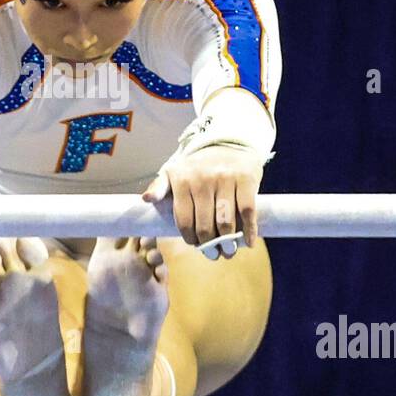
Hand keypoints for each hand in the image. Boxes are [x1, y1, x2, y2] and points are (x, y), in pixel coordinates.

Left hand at [141, 145, 262, 253]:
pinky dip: (249, 230)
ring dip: (228, 243)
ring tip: (229, 251)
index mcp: (182, 180)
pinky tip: (248, 242)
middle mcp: (202, 180)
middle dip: (209, 245)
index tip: (196, 245)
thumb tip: (146, 199)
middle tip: (214, 253)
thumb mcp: (174, 172)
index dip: (190, 238)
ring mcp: (225, 179)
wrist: (228, 142)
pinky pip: (247, 211)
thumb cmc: (198, 165)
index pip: (183, 221)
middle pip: (205, 225)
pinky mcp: (246, 180)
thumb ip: (159, 187)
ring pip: (225, 222)